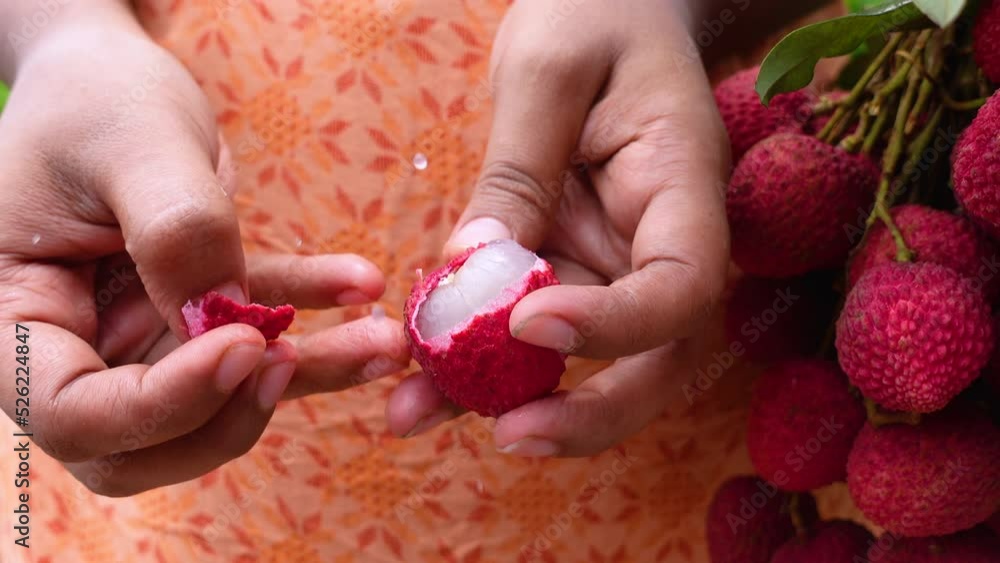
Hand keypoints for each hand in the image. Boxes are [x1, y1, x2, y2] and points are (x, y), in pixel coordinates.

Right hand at [0, 6, 407, 495]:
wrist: (111, 74)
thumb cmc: (95, 98)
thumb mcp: (129, 146)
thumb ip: (175, 233)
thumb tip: (231, 325)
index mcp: (18, 320)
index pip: (76, 415)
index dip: (164, 405)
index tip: (241, 347)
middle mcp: (77, 348)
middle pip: (144, 444)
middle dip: (229, 418)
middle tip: (288, 361)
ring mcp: (140, 336)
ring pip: (221, 398)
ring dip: (305, 373)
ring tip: (382, 342)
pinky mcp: (199, 311)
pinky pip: (262, 329)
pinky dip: (312, 315)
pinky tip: (359, 286)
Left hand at [387, 0, 729, 454]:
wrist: (612, 14)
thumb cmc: (594, 18)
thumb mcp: (547, 71)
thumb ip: (517, 169)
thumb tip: (473, 272)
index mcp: (685, 189)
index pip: (681, 286)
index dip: (618, 324)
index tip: (532, 320)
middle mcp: (661, 244)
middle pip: (658, 359)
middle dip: (589, 410)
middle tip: (509, 433)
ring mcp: (614, 264)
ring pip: (584, 360)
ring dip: (507, 397)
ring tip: (416, 415)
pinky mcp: (566, 268)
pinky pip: (528, 330)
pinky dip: (476, 361)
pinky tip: (415, 381)